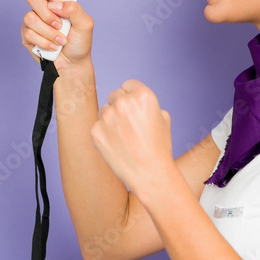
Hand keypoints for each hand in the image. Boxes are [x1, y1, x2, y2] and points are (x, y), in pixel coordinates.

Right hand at [21, 0, 94, 71]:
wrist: (73, 64)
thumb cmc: (79, 43)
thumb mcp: (85, 24)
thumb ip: (74, 8)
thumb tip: (56, 4)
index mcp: (57, 1)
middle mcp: (43, 9)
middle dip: (47, 14)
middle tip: (59, 24)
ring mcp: (33, 21)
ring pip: (30, 17)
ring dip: (48, 32)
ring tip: (60, 40)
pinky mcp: (27, 35)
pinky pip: (28, 33)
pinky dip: (44, 42)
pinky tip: (53, 47)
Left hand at [90, 79, 175, 200]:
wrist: (149, 174)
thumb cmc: (159, 147)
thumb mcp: (163, 118)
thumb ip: (147, 104)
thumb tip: (134, 100)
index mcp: (142, 95)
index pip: (129, 85)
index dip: (132, 97)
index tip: (135, 109)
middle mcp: (123, 102)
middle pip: (115, 95)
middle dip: (121, 107)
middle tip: (129, 125)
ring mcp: (107, 117)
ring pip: (105, 110)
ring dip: (112, 119)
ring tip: (125, 137)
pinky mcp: (96, 131)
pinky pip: (98, 126)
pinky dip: (105, 134)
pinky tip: (117, 146)